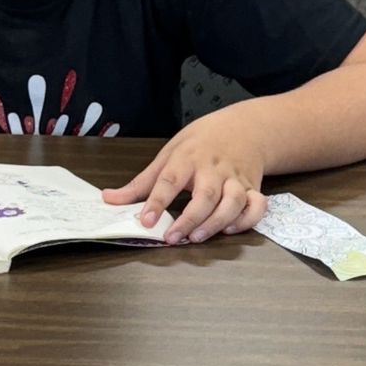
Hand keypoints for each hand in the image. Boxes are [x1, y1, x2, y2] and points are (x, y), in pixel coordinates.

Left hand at [100, 113, 267, 244]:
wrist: (243, 128)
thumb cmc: (199, 143)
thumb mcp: (167, 154)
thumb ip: (141, 182)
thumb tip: (108, 198)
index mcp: (186, 158)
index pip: (169, 180)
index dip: (157, 201)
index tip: (145, 220)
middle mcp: (213, 169)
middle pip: (205, 195)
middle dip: (189, 218)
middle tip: (172, 237)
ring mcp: (235, 179)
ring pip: (233, 202)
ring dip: (217, 222)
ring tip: (197, 237)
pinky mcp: (253, 188)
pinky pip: (257, 206)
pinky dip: (248, 220)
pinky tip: (230, 229)